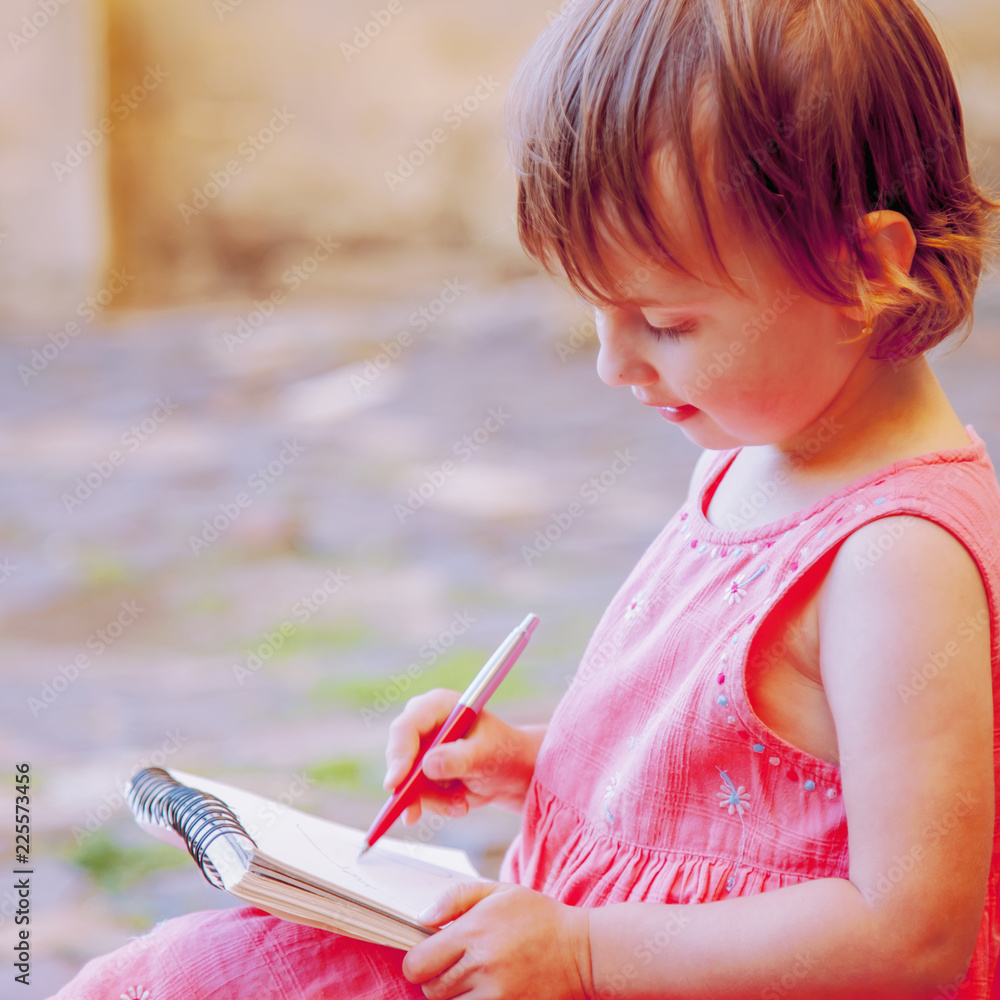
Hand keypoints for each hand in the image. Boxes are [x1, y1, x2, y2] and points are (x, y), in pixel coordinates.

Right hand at [384, 688, 544, 822]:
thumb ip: (459, 759)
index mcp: (438, 706)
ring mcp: (421, 748)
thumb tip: (428, 766)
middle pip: (398, 754)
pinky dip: (436, 804)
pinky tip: (460, 802)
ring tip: (463, 803)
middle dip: (409, 786)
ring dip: (433, 800)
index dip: (398, 754)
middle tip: (413, 814)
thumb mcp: (487, 755)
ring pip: (406, 782)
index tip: (396, 783)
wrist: (512, 771)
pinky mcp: (421, 771)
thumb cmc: (504, 752)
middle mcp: (424, 724)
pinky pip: (416, 794)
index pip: (406, 727)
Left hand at [402, 882, 591, 999]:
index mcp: (474, 932)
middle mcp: (481, 966)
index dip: (418, 960)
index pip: (418, 963)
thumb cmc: (537, 917)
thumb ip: (456, 897)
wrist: (581, 951)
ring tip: (473, 979)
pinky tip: (484, 991)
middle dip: (436, 979)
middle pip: (430, 990)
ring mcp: (495, 995)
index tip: (430, 955)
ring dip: (453, 996)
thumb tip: (423, 918)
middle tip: (455, 966)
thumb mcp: (499, 891)